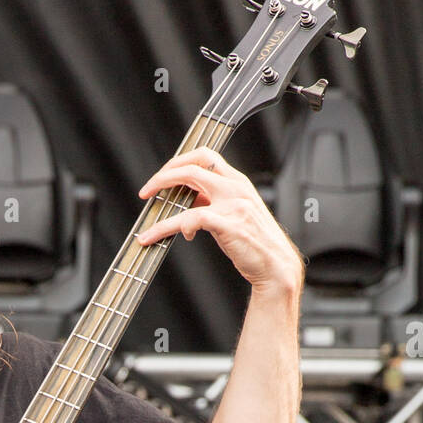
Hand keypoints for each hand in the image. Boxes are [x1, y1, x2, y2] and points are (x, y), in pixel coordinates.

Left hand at [135, 148, 304, 296]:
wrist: (276, 266)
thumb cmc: (255, 243)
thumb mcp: (235, 214)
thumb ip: (214, 202)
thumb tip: (187, 200)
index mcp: (237, 182)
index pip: (204, 157)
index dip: (179, 162)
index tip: (161, 176)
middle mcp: (236, 188)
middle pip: (192, 165)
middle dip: (163, 176)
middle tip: (147, 192)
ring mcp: (233, 205)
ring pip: (188, 189)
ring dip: (162, 209)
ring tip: (149, 228)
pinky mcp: (229, 224)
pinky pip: (192, 219)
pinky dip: (180, 227)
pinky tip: (185, 236)